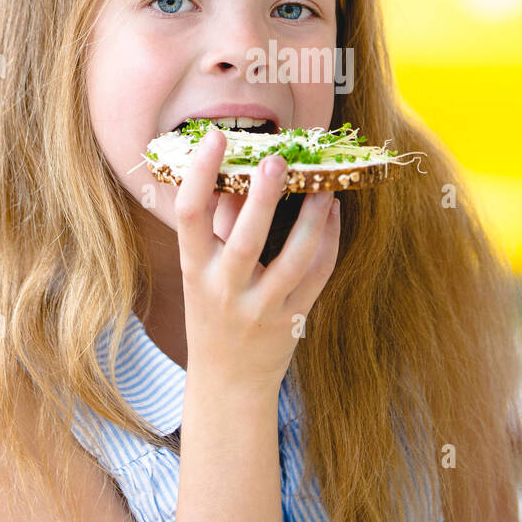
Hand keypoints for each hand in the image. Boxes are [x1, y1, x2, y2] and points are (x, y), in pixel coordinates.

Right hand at [174, 127, 340, 393]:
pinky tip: (333, 215)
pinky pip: (316, 277)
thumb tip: (233, 171)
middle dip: (262, 198)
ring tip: (323, 188)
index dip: (200, 174)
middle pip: (244, 240)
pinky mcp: (292, 320)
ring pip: (293, 261)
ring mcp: (261, 309)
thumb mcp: (201, 271)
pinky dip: (328, 243)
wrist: (228, 384)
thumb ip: (217, 224)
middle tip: (277, 160)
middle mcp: (224, 290)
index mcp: (194, 270)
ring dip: (312, 221)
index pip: (189, 216)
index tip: (215, 137)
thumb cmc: (213, 316)